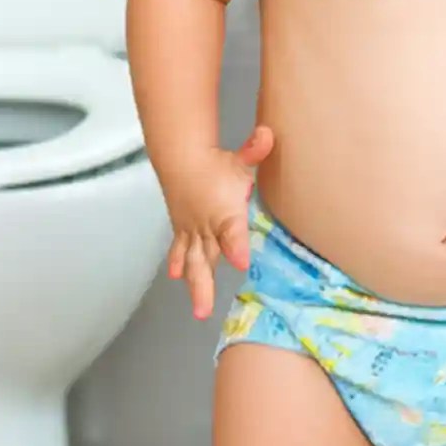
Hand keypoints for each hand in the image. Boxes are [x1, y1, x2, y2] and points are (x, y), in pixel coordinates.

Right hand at [159, 125, 274, 319]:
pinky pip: (181, 252)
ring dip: (196, 286)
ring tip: (200, 311)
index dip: (236, 247)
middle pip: (206, 259)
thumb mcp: (240, 159)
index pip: (231, 233)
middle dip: (205, 284)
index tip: (242, 262)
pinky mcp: (184, 232)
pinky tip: (178, 278)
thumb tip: (267, 135)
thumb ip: (254, 149)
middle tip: (206, 309)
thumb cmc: (215, 163)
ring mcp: (192, 231)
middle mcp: (206, 225)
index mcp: (225, 212)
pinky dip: (179, 265)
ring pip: (193, 262)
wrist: (182, 157)